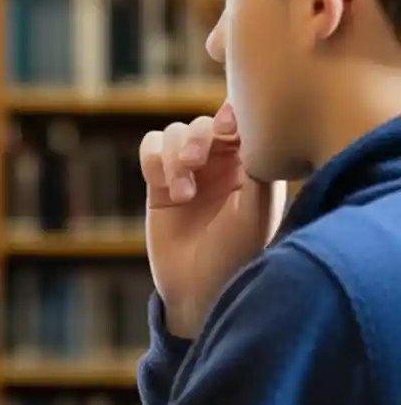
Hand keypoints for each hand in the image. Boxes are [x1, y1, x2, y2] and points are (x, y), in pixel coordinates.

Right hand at [141, 103, 275, 338]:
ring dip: (174, 157)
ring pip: (174, 133)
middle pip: (203, 123)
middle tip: (194, 161)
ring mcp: (189, 173)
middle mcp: (221, 164)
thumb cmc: (236, 253)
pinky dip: (154, 161)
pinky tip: (167, 190)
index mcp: (251, 164)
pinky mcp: (158, 184)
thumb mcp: (255, 208)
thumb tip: (239, 114)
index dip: (229, 120)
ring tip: (182, 192)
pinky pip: (150, 149)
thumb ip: (252, 160)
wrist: (199, 290)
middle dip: (196, 138)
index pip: (239, 122)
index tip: (227, 135)